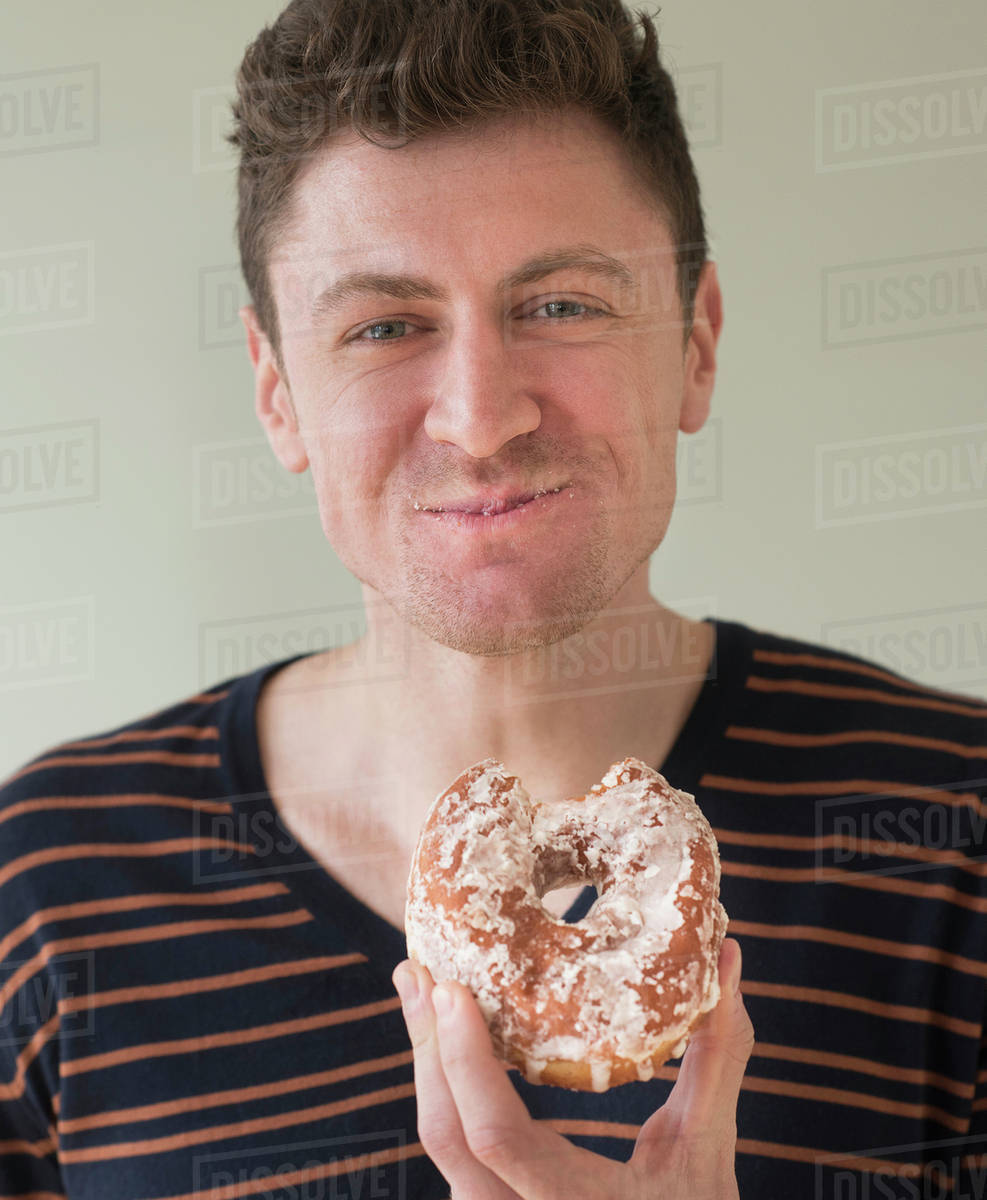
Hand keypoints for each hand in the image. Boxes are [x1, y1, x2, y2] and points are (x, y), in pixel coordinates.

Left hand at [392, 937, 753, 1198]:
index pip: (495, 1139)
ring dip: (428, 1066)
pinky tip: (442, 1046)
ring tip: (421, 993)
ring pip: (441, 1144)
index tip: (453, 988)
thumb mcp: (707, 1148)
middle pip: (445, 1135)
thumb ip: (716, 1056)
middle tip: (416, 970)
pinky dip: (445, 1094)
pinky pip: (454, 1155)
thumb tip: (730, 956)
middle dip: (424, 1045)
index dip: (464, 1063)